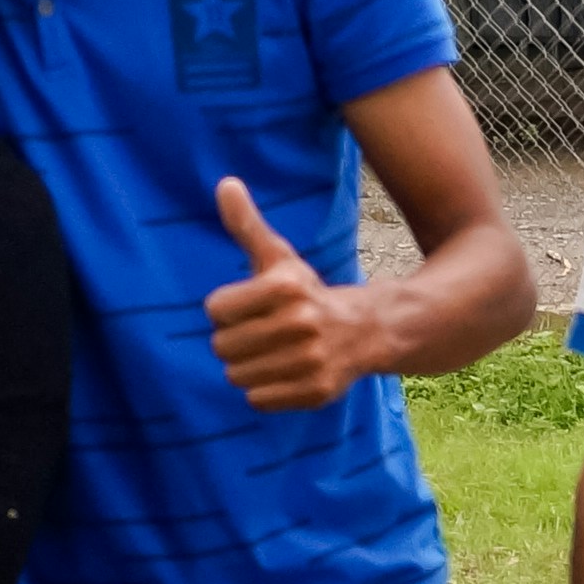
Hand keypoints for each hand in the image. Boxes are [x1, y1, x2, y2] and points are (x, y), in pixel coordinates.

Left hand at [206, 176, 387, 410]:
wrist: (367, 331)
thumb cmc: (307, 292)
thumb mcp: (278, 257)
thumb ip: (246, 225)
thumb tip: (224, 183)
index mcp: (286, 286)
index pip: (215, 310)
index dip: (226, 310)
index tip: (248, 307)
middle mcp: (301, 323)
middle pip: (222, 346)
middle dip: (234, 341)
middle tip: (260, 333)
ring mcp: (311, 360)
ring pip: (237, 376)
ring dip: (247, 368)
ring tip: (270, 354)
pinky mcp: (316, 392)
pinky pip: (257, 400)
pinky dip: (264, 391)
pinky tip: (283, 373)